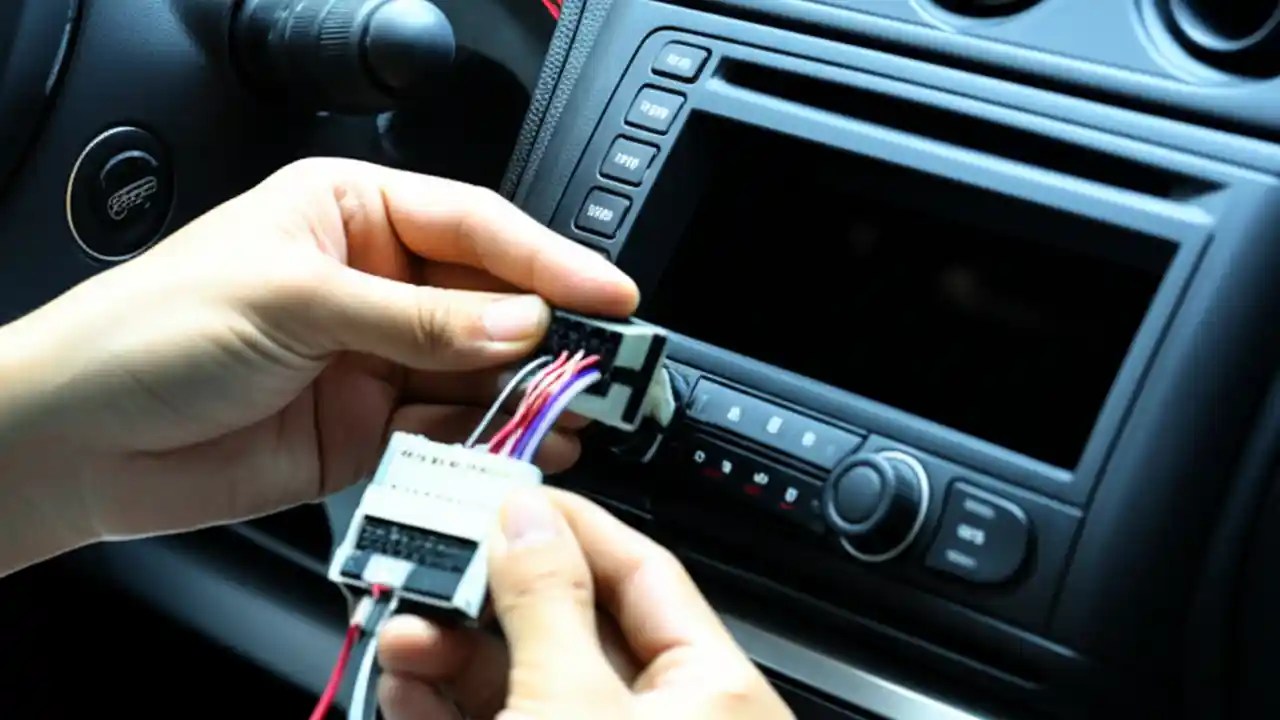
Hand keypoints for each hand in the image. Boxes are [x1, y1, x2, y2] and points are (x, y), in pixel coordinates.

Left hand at [0, 158, 636, 572]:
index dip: (548, 260)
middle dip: (547, 332)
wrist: (74, 444)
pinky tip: (519, 447)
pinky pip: (445, 432)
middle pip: (487, 301)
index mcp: (351, 213)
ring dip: (525, 394)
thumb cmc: (147, 334)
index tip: (607, 293)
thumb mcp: (292, 302)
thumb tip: (516, 322)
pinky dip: (485, 443)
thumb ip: (415, 319)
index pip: (473, 225)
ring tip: (571, 413)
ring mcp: (374, 359)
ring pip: (475, 372)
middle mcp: (372, 283)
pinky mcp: (367, 429)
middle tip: (603, 363)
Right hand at [377, 489, 794, 719]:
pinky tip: (409, 687)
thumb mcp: (569, 708)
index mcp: (711, 692)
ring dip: (454, 654)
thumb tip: (526, 518)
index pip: (642, 570)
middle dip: (490, 594)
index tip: (503, 491)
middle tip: (433, 558)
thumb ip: (546, 605)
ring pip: (526, 681)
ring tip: (404, 630)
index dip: (570, 522)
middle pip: (572, 624)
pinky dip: (449, 707)